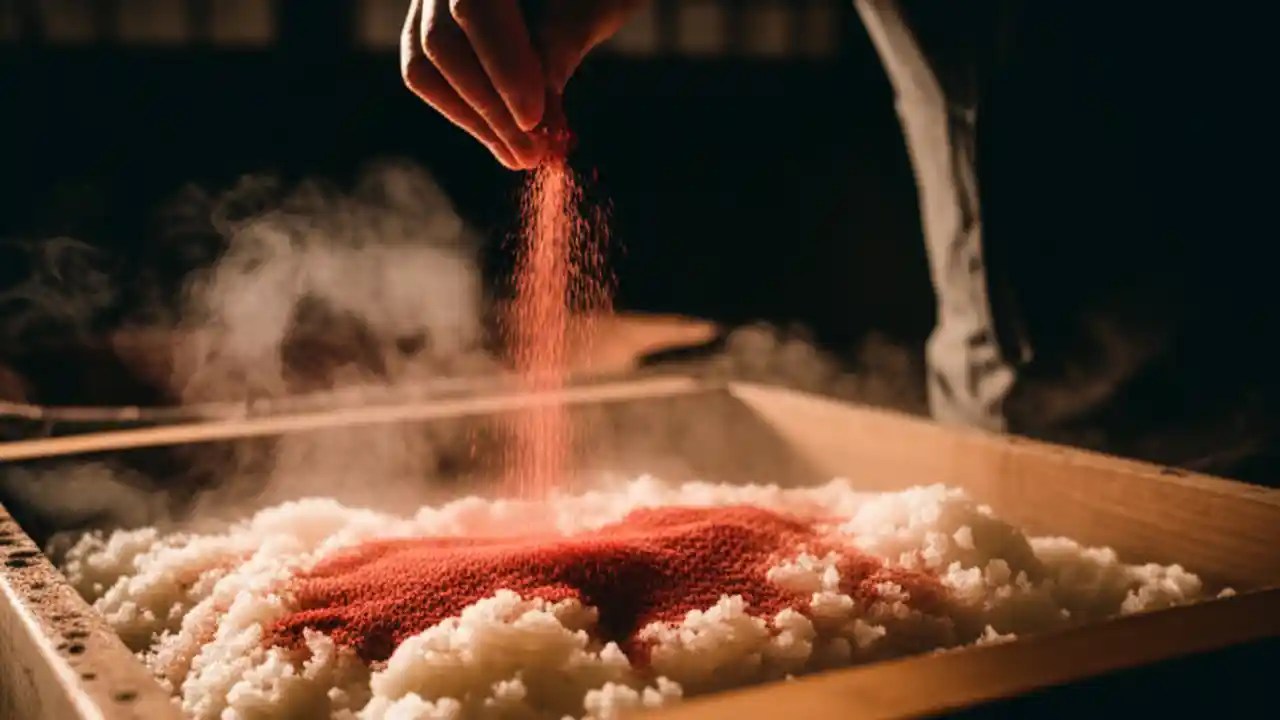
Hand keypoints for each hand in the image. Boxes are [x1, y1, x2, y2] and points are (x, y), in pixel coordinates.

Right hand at [401, 0, 646, 169]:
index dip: (501, 66)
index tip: (533, 118)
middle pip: (440, 41)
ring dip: (473, 118)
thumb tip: (537, 114)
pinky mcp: (430, 25)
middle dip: (488, 107)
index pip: (473, 6)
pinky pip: (428, 73)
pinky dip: (465, 110)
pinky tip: (503, 139)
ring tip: (520, 156)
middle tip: (530, 154)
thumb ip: (562, 41)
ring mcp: (430, 0)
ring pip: (424, 62)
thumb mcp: (597, 0)